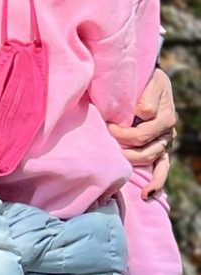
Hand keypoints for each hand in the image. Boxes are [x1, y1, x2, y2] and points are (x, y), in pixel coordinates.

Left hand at [109, 67, 176, 197]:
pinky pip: (161, 170)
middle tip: (107, 139)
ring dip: (133, 163)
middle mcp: (167, 133)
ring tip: (117, 163)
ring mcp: (163, 143)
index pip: (142, 134)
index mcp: (165, 117)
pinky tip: (146, 194)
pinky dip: (156, 183)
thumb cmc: (146, 81)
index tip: (107, 126)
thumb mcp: (151, 82)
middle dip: (124, 148)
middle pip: (145, 149)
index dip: (122, 134)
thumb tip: (143, 112)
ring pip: (152, 160)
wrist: (148, 81)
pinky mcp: (159, 149)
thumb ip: (148, 96)